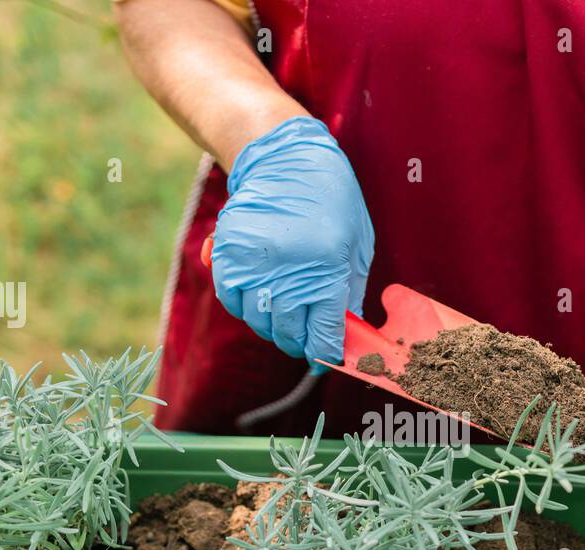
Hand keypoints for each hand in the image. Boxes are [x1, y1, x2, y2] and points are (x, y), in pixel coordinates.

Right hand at [211, 116, 373, 372]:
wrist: (284, 157)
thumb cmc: (331, 200)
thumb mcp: (356, 244)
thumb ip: (350, 292)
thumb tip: (347, 334)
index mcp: (326, 269)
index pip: (323, 334)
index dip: (324, 353)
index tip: (326, 357)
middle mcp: (288, 271)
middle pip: (288, 333)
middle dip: (299, 343)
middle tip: (304, 340)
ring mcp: (254, 264)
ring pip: (258, 321)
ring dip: (272, 327)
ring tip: (283, 316)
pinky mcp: (228, 255)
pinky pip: (232, 300)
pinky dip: (245, 307)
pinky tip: (260, 298)